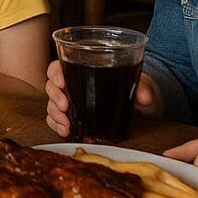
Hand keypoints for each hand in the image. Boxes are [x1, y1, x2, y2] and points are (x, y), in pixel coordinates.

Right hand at [44, 60, 161, 136]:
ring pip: (51, 104)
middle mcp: (71, 83)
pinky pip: (55, 119)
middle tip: (65, 106)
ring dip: (55, 115)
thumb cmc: (127, 83)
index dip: (55, 74)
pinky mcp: (71, 115)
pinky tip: (65, 131)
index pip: (58, 66)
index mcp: (80, 68)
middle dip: (55, 97)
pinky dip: (57, 125)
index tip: (62, 82)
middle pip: (51, 86)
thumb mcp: (135, 80)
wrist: (131, 99)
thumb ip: (141, 87)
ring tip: (66, 125)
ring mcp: (69, 100)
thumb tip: (146, 98)